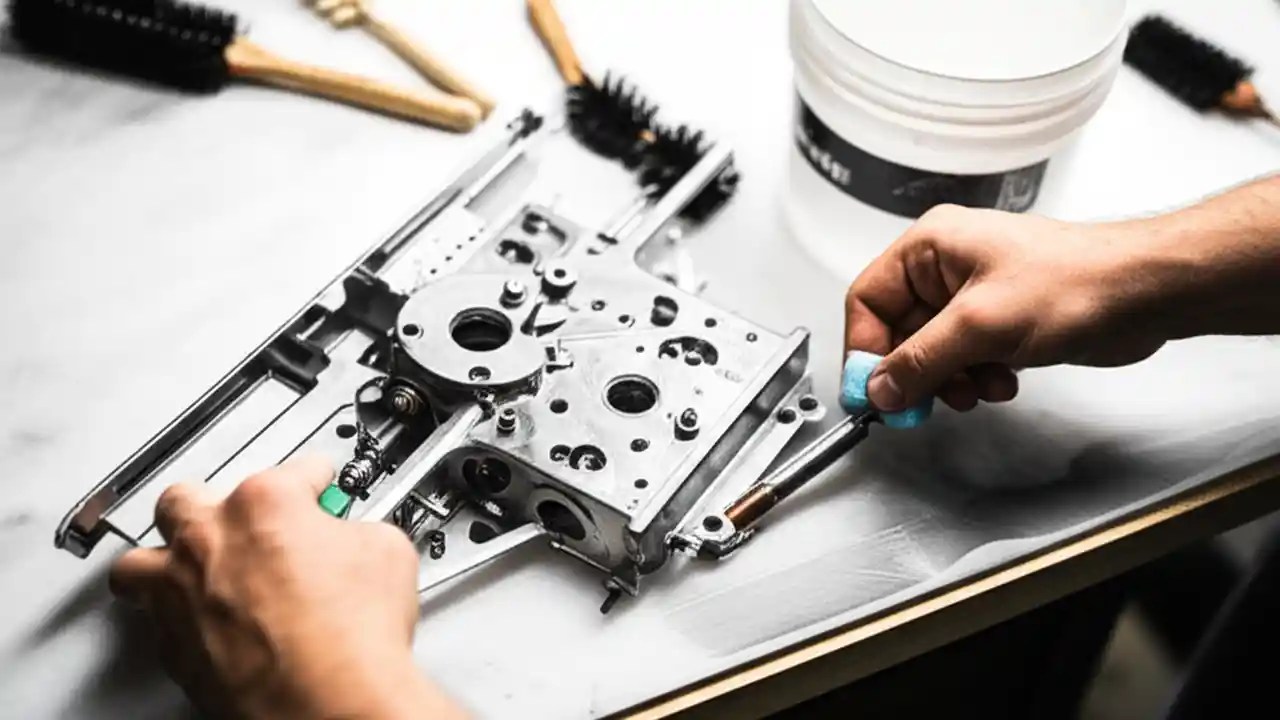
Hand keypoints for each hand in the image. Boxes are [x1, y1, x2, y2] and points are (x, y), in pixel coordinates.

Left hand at [109, 455, 465, 719]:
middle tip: (240, 517)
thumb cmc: (352, 636)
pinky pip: (158, 626)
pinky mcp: (175, 651)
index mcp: (264, 504)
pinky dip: (179, 622)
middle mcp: (210, 542)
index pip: (292, 471)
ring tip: (184, 567)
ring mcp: (182, 597)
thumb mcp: (386, 552)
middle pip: (185, 499)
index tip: (316, 486)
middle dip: (213, 502)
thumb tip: (355, 541)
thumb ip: (357, 532)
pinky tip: (204, 625)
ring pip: (138, 564)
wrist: (331, 704)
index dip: (312, 478)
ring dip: (162, 562)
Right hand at [844, 204, 1172, 412]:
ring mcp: (974, 294)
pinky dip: (975, 377)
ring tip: (976, 389)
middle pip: (898, 331)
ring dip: (949, 379)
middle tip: (919, 406)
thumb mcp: (980, 326)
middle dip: (914, 371)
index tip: (870, 393)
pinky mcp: (999, 320)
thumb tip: (879, 389)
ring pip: (931, 350)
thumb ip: (921, 361)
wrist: (1144, 293)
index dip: (864, 350)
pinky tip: (1001, 382)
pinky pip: (964, 357)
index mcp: (931, 247)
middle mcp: (946, 267)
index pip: (868, 300)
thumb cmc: (1076, 282)